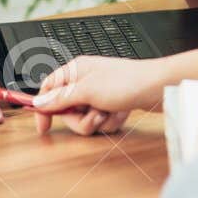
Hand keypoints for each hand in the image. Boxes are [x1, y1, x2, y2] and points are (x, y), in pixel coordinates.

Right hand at [31, 55, 172, 135]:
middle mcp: (85, 82)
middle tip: (93, 114)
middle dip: (81, 118)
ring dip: (98, 121)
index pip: (49, 89)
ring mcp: (99, 94)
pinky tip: (122, 111)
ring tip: (111, 111)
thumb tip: (39, 102)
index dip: (44, 108)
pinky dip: (111, 120)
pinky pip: (102, 122)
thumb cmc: (126, 81)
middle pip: (68, 110)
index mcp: (75, 71)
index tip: (43, 127)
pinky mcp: (112, 105)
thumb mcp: (87, 91)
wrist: (158, 87)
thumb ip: (60, 98)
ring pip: (85, 119)